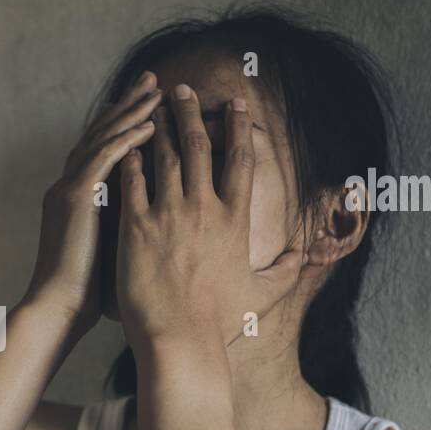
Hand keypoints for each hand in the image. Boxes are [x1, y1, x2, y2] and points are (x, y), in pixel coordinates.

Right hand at [23, 70, 162, 335]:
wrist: (59, 310)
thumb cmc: (87, 292)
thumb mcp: (108, 247)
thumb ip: (122, 223)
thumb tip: (154, 217)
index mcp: (74, 198)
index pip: (101, 149)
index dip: (123, 124)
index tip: (148, 105)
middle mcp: (68, 186)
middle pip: (100, 133)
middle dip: (127, 106)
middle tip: (153, 82)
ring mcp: (68, 190)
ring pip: (102, 138)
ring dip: (130, 112)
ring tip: (157, 91)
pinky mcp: (74, 199)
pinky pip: (103, 159)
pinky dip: (127, 140)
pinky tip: (151, 126)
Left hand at [115, 84, 304, 354]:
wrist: (178, 339)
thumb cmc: (218, 322)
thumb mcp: (261, 294)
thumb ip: (285, 271)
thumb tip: (303, 255)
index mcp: (235, 220)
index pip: (241, 162)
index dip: (239, 129)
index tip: (235, 106)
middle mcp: (204, 209)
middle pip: (200, 147)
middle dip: (193, 113)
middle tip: (184, 90)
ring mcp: (169, 215)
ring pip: (165, 156)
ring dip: (161, 126)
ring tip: (155, 105)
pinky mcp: (136, 227)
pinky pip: (132, 181)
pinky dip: (130, 158)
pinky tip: (126, 141)